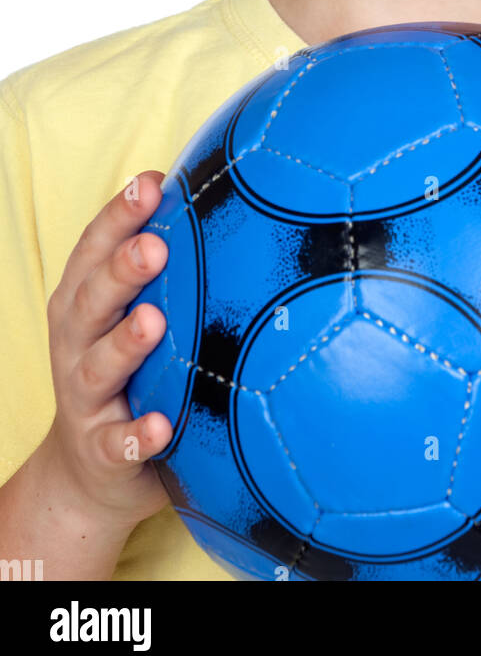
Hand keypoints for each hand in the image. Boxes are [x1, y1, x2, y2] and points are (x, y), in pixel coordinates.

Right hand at [43, 170, 173, 529]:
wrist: (87, 473)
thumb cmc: (126, 371)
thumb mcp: (131, 313)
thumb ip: (167, 269)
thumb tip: (229, 198)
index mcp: (83, 302)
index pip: (94, 249)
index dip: (118, 215)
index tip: (150, 182)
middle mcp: (76, 343)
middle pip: (92, 300)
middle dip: (120, 270)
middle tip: (156, 246)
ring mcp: (84, 398)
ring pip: (98, 368)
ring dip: (124, 345)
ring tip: (153, 322)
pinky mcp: (101, 451)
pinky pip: (117, 444)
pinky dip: (137, 436)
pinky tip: (163, 427)